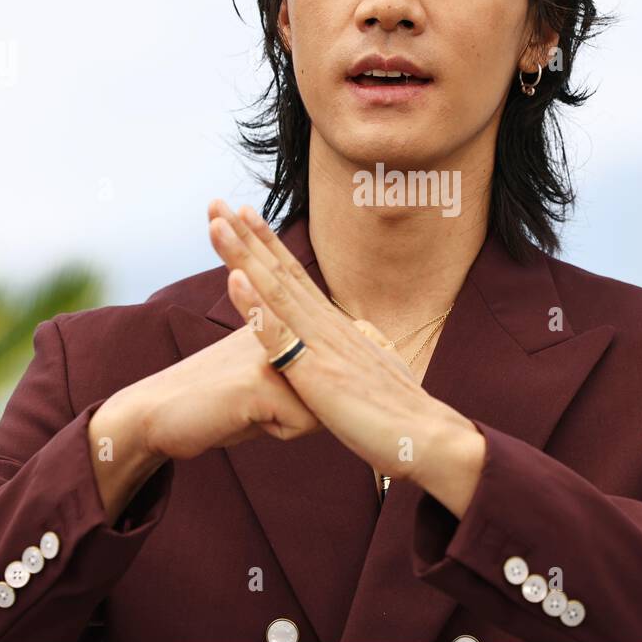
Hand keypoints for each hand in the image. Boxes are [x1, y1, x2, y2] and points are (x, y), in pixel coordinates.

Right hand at [117, 323, 322, 462]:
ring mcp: (272, 350)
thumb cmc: (215, 404)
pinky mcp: (261, 379)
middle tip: (265, 404)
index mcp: (284, 320)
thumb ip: (302, 376)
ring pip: (321, 407)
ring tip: (250, 410)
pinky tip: (242, 417)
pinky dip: (276, 432)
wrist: (156, 414)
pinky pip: (302, 424)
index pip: (333, 359)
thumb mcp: (267, 380)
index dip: (325, 382)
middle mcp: (282, 326)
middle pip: (333, 384)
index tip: (312, 375)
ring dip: (290, 421)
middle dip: (312, 406)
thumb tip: (340, 391)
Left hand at [205, 199, 483, 501]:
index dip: (268, 245)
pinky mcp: (318, 374)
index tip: (244, 215)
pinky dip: (255, 307)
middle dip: (246, 237)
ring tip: (218, 227)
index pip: (296, 276)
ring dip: (243, 257)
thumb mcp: (376, 369)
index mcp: (338, 327)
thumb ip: (362, 348)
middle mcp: (329, 326)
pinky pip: (281, 337)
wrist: (425, 438)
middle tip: (217, 203)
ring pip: (275, 293)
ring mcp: (323, 347)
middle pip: (280, 273)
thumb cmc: (399, 413)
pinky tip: (234, 282)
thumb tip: (362, 333)